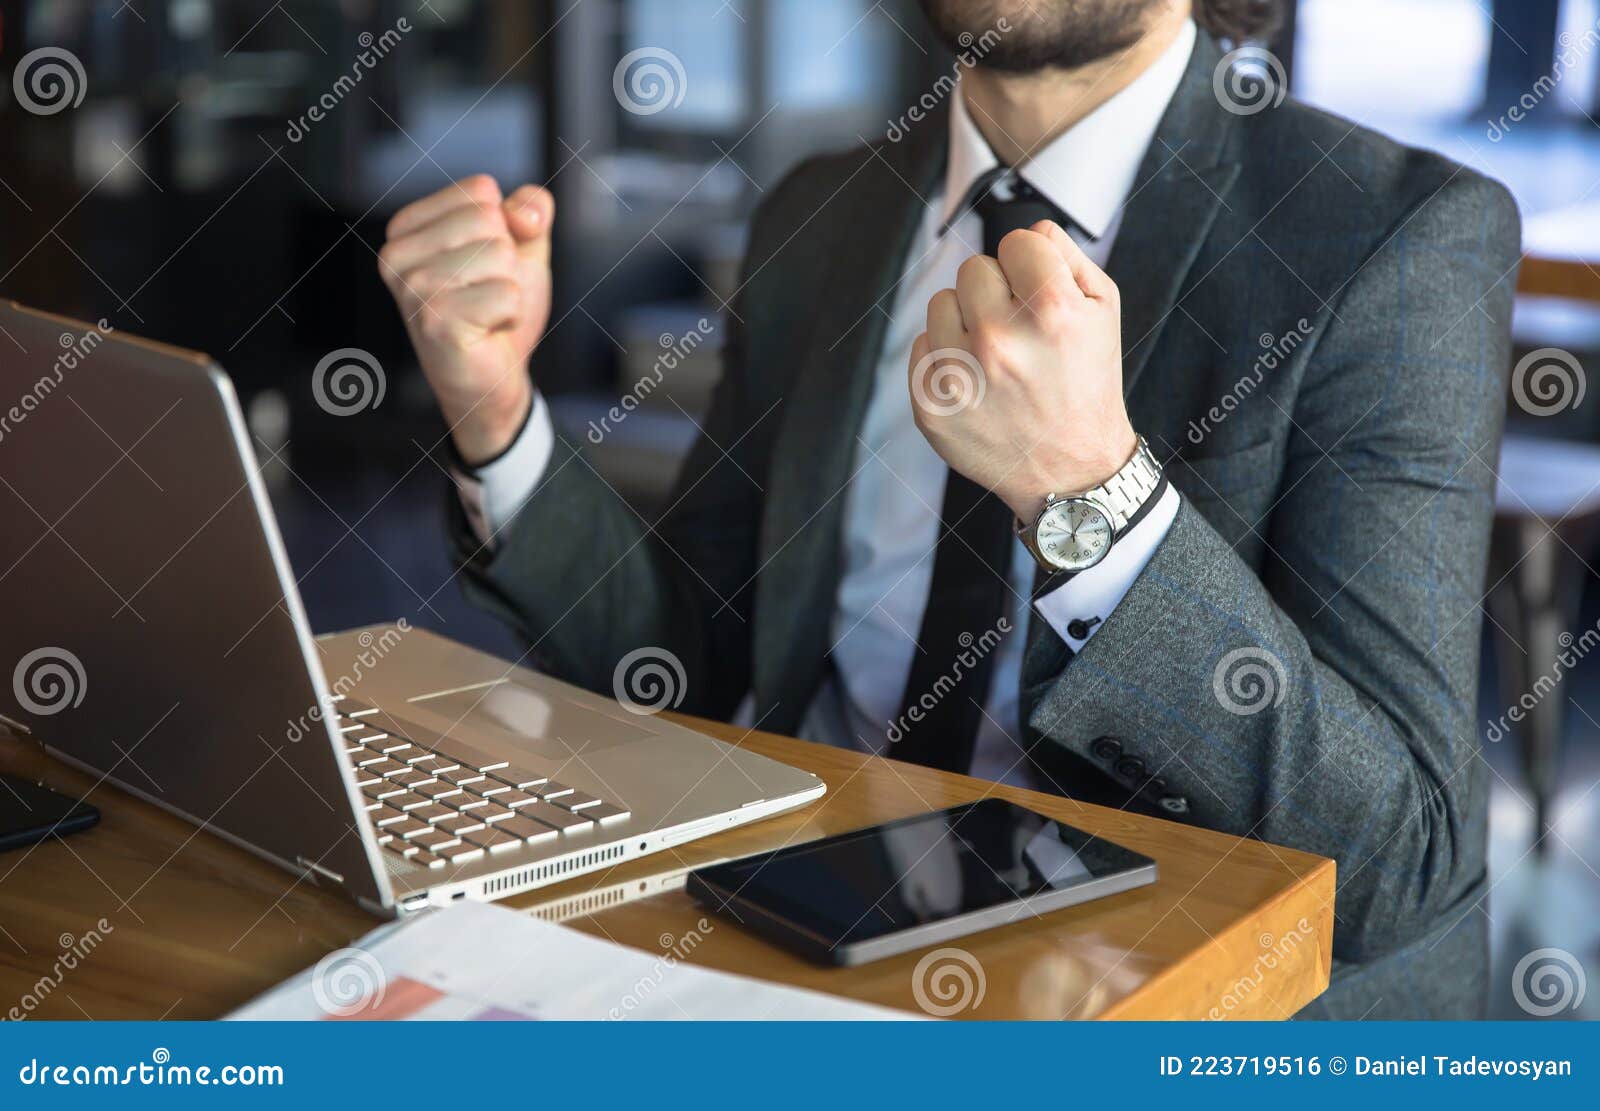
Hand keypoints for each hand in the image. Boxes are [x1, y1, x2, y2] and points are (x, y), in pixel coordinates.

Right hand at [378, 174, 553, 464]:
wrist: (494, 377)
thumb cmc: (496, 308)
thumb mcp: (520, 247)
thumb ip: (528, 211)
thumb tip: (525, 213)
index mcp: (407, 227)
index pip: (480, 191)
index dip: (503, 230)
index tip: (482, 266)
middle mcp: (397, 254)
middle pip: (491, 221)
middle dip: (507, 260)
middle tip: (484, 293)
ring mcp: (413, 288)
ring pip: (501, 256)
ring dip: (509, 289)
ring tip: (484, 313)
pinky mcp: (437, 321)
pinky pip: (508, 294)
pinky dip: (511, 315)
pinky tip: (487, 331)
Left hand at [908, 219, 1136, 521]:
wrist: (1071, 469)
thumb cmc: (1087, 385)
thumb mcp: (1104, 312)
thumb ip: (1068, 256)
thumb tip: (1031, 229)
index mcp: (1050, 312)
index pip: (1016, 242)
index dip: (1031, 264)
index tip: (1037, 292)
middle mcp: (1000, 341)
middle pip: (974, 268)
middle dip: (997, 292)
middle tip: (1019, 330)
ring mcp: (960, 375)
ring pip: (941, 303)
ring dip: (965, 321)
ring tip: (997, 356)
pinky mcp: (931, 404)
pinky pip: (922, 346)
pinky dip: (945, 358)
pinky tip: (977, 381)